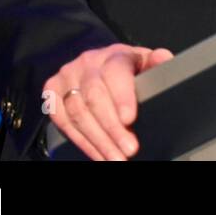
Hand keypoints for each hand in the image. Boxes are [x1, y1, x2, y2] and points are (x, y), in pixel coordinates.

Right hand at [42, 43, 173, 160]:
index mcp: (114, 54)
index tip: (129, 120)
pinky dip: (81, 142)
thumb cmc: (129, 69)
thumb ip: (158, 62)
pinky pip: (63, 122)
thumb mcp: (146, 62)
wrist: (99, 66)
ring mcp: (66, 76)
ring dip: (97, 141)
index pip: (115, 72)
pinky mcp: (52, 92)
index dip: (121, 96)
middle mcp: (87, 62)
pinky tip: (98, 155)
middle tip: (128, 151)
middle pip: (95, 98)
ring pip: (78, 113)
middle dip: (112, 128)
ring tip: (116, 159)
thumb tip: (163, 58)